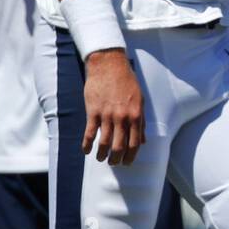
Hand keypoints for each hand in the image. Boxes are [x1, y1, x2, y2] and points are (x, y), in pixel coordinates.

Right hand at [83, 49, 144, 165]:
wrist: (109, 65)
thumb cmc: (126, 81)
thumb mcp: (139, 99)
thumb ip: (142, 121)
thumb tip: (143, 140)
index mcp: (136, 115)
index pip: (135, 143)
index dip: (131, 156)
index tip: (127, 162)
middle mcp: (122, 118)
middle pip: (119, 147)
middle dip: (117, 159)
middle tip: (114, 163)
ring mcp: (107, 115)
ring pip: (104, 143)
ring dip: (102, 155)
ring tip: (100, 158)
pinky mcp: (93, 112)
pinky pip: (89, 133)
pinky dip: (87, 145)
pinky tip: (86, 150)